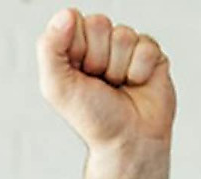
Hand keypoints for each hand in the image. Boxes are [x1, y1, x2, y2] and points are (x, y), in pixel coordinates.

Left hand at [37, 9, 175, 151]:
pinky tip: (137, 85)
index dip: (77, 50)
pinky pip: (146, 46)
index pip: (74, 21)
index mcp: (74, 47)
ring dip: (119, 69)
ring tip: (119, 87)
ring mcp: (127, 48)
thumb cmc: (93, 120)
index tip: (80, 76)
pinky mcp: (151, 55)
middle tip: (101, 84)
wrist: (127, 143)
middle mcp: (100, 44)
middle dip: (99, 58)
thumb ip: (49, 48)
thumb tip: (67, 14)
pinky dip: (140, 71)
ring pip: (123, 35)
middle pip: (99, 23)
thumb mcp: (57, 87)